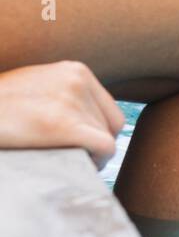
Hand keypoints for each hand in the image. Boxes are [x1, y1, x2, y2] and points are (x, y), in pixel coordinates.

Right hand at [0, 61, 125, 168]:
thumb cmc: (1, 108)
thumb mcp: (34, 89)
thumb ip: (61, 97)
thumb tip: (85, 123)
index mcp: (75, 71)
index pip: (108, 110)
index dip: (98, 132)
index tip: (81, 146)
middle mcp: (77, 80)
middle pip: (110, 124)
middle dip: (94, 144)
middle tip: (71, 156)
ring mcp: (71, 100)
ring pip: (106, 138)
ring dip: (90, 154)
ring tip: (63, 158)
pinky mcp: (64, 124)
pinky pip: (104, 148)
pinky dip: (96, 161)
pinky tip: (76, 166)